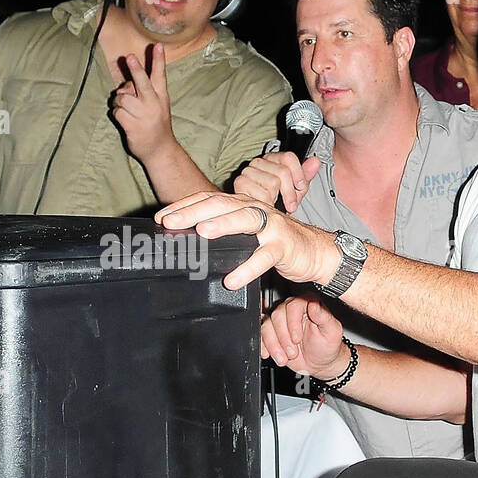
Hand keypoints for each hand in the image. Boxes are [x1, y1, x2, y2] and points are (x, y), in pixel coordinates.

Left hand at [110, 44, 172, 160]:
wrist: (160, 150)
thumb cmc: (156, 123)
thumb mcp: (157, 105)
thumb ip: (143, 92)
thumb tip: (125, 86)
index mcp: (161, 96)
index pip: (160, 75)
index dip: (159, 60)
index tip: (158, 45)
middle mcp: (152, 104)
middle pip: (142, 83)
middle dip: (135, 70)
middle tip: (130, 57)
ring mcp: (142, 115)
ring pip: (122, 98)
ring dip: (119, 102)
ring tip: (126, 110)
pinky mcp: (132, 125)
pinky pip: (116, 112)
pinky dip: (117, 114)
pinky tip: (125, 121)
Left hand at [154, 190, 341, 290]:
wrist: (315, 252)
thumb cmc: (277, 242)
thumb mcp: (248, 233)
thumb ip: (225, 231)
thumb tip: (190, 239)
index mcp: (243, 205)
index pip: (209, 199)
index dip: (185, 205)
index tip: (162, 217)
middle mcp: (255, 210)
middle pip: (222, 205)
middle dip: (194, 212)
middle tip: (171, 221)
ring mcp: (270, 227)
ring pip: (245, 221)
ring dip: (222, 225)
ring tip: (202, 233)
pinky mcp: (283, 247)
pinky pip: (264, 257)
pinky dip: (248, 268)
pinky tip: (232, 279)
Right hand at [233, 152, 321, 211]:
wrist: (258, 218)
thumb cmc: (276, 202)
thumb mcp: (295, 189)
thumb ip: (305, 175)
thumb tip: (316, 161)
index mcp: (272, 159)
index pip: (288, 157)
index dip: (298, 174)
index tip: (300, 187)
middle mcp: (259, 162)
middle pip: (283, 172)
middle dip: (290, 192)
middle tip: (291, 204)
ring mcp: (248, 171)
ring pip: (273, 182)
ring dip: (277, 199)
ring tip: (275, 204)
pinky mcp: (240, 182)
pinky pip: (262, 193)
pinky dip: (266, 203)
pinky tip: (265, 206)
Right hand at [261, 297, 347, 379]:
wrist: (320, 362)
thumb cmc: (327, 345)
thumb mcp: (331, 331)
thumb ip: (324, 316)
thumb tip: (314, 304)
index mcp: (307, 304)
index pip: (292, 306)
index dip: (292, 323)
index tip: (297, 339)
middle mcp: (291, 310)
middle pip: (277, 316)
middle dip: (283, 338)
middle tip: (292, 352)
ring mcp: (280, 322)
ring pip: (266, 326)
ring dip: (273, 345)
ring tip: (284, 358)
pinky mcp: (271, 333)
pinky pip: (261, 336)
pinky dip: (263, 347)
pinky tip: (269, 354)